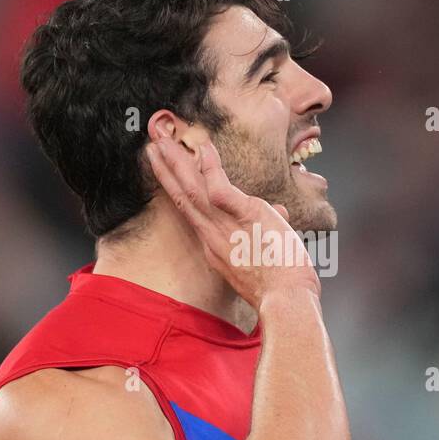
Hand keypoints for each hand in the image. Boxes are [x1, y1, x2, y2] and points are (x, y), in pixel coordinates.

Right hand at [145, 133, 320, 308]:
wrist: (286, 298)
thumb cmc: (281, 284)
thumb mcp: (267, 253)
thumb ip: (268, 229)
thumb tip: (279, 213)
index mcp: (216, 246)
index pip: (192, 212)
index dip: (177, 190)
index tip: (168, 175)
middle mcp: (213, 235)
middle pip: (183, 197)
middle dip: (166, 170)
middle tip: (152, 146)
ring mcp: (225, 226)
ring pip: (192, 189)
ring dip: (176, 162)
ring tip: (161, 141)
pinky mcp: (244, 216)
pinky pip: (219, 187)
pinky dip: (210, 166)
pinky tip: (203, 146)